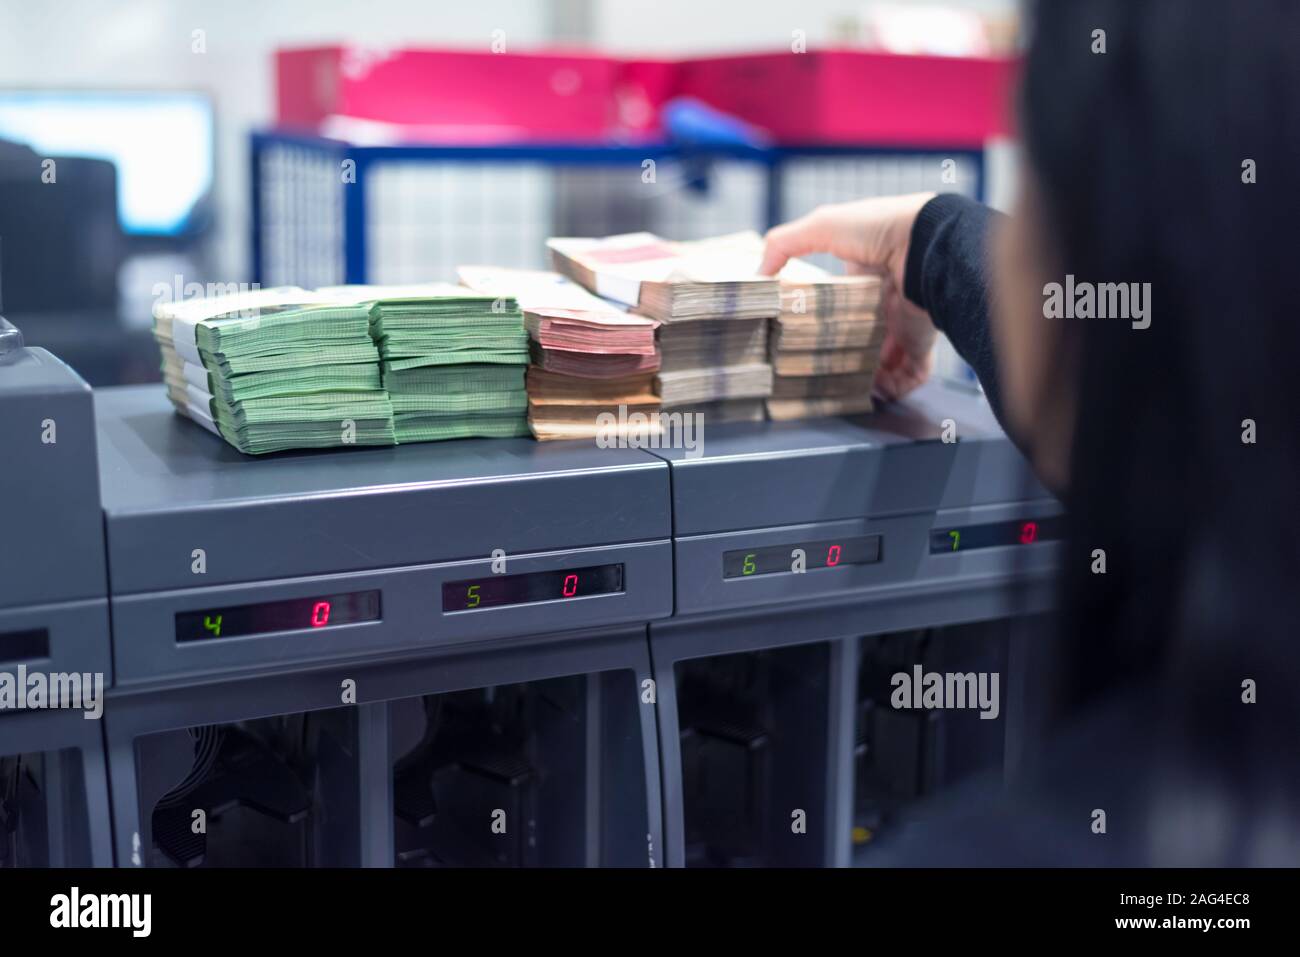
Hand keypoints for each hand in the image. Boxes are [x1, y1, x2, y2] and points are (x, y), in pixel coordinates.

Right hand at [760, 192, 938, 400]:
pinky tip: (875, 393)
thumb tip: (757, 276)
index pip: (843, 308)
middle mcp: (884, 304)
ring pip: (885, 362)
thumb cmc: (877, 228)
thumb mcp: (820, 226)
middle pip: (862, 340)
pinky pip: (912, 374)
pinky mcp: (921, 342)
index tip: (802, 340)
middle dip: (843, 358)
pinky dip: (897, 387)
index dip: (823, 325)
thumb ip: (782, 244)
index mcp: (863, 279)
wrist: (924, 241)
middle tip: (820, 371)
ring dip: (868, 379)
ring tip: (844, 389)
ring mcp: (903, 325)